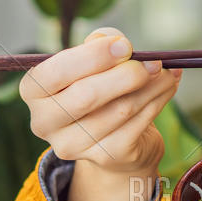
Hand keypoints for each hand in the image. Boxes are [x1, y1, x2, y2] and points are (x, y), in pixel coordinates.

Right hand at [19, 26, 181, 177]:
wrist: (113, 137)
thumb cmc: (97, 87)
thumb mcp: (92, 61)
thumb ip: (100, 44)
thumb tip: (121, 45)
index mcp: (33, 91)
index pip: (55, 73)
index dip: (92, 57)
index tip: (125, 46)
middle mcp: (44, 122)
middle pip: (87, 96)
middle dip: (126, 75)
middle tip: (154, 61)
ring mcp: (72, 145)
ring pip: (119, 110)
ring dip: (151, 86)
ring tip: (166, 71)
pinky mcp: (104, 157)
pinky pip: (137, 125)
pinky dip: (158, 101)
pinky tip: (167, 87)